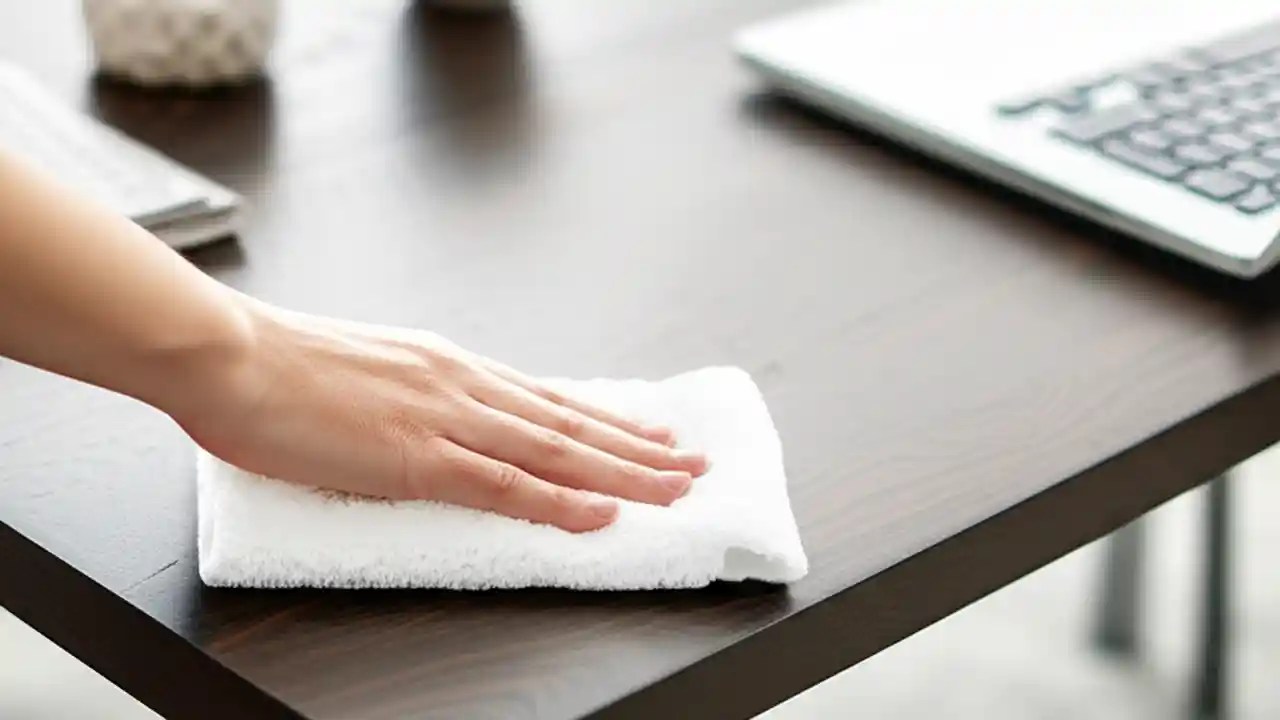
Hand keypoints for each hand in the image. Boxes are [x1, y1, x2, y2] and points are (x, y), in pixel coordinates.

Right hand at [170, 300, 708, 531]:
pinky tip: (601, 512)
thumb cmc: (279, 364)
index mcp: (449, 365)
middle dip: (637, 446)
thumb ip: (412, 396)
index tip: (649, 430)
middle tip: (690, 462)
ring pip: (557, 450)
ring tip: (674, 487)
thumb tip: (436, 418)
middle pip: (570, 421)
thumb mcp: (367, 369)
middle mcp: (463, 384)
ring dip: (624, 472)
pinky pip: (505, 484)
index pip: (547, 396)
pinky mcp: (416, 456)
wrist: (227, 354)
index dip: (605, 418)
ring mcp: (445, 418)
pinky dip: (560, 500)